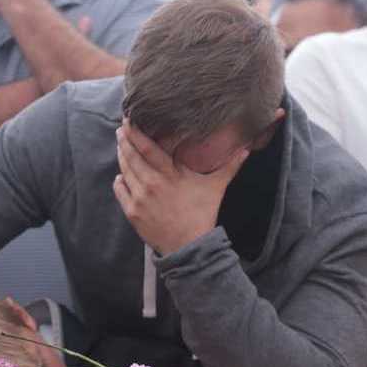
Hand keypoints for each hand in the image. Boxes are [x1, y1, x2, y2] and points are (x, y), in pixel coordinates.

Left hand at [113, 122, 247, 255]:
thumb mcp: (215, 188)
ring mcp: (140, 199)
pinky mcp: (133, 212)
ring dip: (121, 157)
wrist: (190, 246)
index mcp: (169, 175)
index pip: (147, 148)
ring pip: (124, 171)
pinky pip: (120, 191)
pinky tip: (121, 175)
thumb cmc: (202, 215)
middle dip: (124, 140)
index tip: (129, 120)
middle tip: (121, 129)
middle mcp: (151, 184)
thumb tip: (246, 150)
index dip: (135, 133)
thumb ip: (229, 166)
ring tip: (121, 146)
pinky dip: (119, 180)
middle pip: (131, 156)